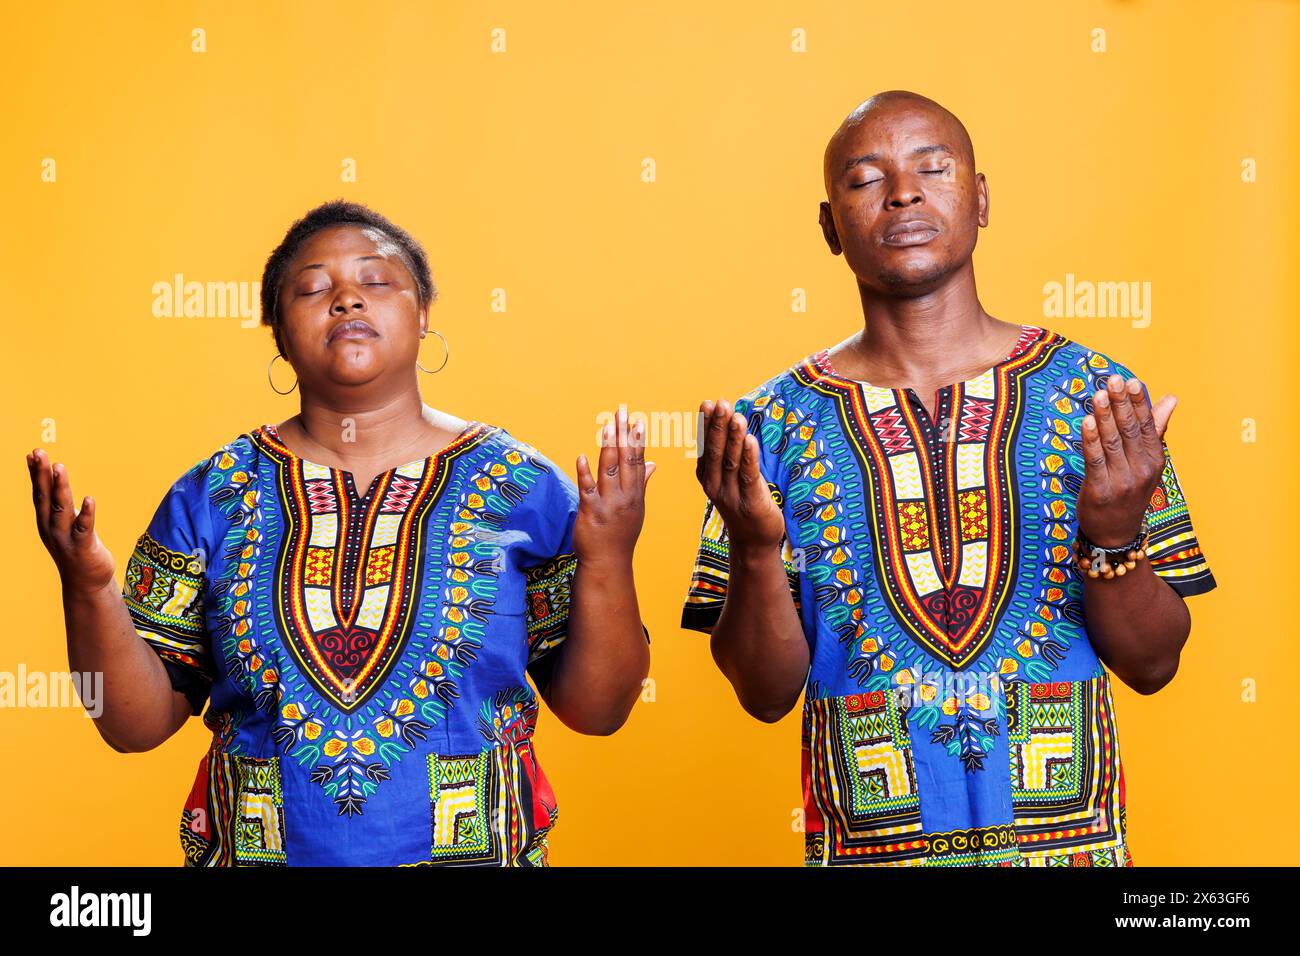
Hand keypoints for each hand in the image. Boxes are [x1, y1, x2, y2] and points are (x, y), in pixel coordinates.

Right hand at [27, 449, 115, 593]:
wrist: (85, 582)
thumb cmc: (75, 547)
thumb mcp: (62, 523)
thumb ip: (58, 503)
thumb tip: (54, 478)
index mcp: (46, 520)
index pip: (38, 493)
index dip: (35, 473)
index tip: (33, 453)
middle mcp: (51, 527)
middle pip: (45, 496)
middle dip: (42, 474)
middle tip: (39, 452)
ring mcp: (65, 538)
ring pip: (62, 509)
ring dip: (60, 488)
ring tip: (59, 467)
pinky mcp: (83, 547)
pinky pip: (84, 528)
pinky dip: (87, 513)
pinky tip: (89, 498)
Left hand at [573, 405, 653, 565]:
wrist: (608, 563)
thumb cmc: (620, 535)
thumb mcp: (636, 508)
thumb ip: (642, 483)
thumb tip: (653, 463)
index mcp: (636, 494)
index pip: (638, 461)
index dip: (637, 440)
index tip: (637, 420)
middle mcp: (625, 497)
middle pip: (625, 459)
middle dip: (623, 434)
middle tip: (621, 410)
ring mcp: (608, 504)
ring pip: (609, 470)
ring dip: (608, 446)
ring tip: (607, 426)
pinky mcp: (590, 512)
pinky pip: (587, 489)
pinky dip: (584, 472)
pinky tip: (581, 457)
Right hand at [695, 398, 785, 552]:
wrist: (753, 541)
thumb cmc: (743, 503)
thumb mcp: (729, 477)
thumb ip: (726, 454)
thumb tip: (725, 422)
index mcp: (707, 476)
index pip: (705, 446)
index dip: (706, 425)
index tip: (707, 403)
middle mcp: (715, 485)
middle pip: (715, 451)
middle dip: (718, 426)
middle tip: (721, 403)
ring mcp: (731, 495)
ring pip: (731, 461)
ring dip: (733, 437)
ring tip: (736, 415)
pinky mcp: (751, 503)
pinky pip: (748, 476)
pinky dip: (749, 457)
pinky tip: (750, 440)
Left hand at [1077, 374, 1174, 547]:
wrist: (1115, 533)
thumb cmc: (1129, 490)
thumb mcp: (1147, 462)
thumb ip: (1156, 428)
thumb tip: (1171, 398)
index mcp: (1155, 460)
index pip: (1148, 426)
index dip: (1138, 403)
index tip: (1131, 381)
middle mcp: (1142, 470)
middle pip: (1130, 431)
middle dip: (1121, 404)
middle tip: (1112, 380)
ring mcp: (1121, 482)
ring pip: (1112, 443)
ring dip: (1105, 417)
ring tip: (1099, 395)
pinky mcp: (1100, 491)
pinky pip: (1095, 461)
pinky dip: (1090, 440)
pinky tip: (1086, 421)